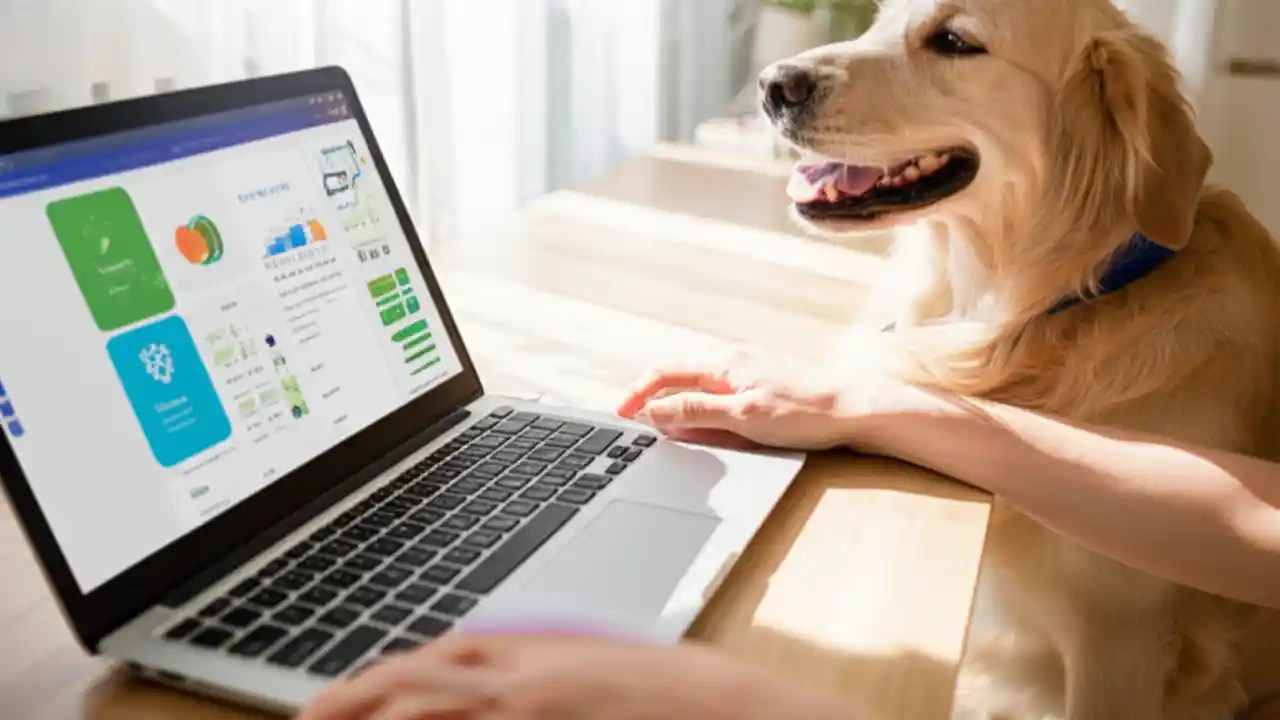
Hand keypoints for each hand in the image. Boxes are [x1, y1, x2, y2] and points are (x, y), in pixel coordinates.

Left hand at [298, 634, 858, 719]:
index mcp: (531, 651)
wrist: (739, 710)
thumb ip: (533, 667)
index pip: (427, 662)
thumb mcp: (592, 662)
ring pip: (427, 711)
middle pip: (411, 685)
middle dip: (346, 705)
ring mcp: (533, 710)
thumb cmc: (675, 691)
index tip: (327, 703)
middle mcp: (522, 676)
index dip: (367, 682)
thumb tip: (476, 679)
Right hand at [617, 350, 879, 450]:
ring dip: (679, 408)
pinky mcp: (764, 387)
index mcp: (724, 364)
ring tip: (670, 433)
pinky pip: (721, 396)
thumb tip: (656, 412)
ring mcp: (750, 372)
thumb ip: (696, 413)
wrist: (856, 410)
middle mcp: (734, 361)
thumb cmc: (805, 413)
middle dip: (655, 401)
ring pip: (700, 388)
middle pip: (680, 379)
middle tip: (640, 426)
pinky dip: (703, 412)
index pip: (665, 373)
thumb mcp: (743, 417)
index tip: (621, 414)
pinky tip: (710, 429)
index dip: (638, 393)